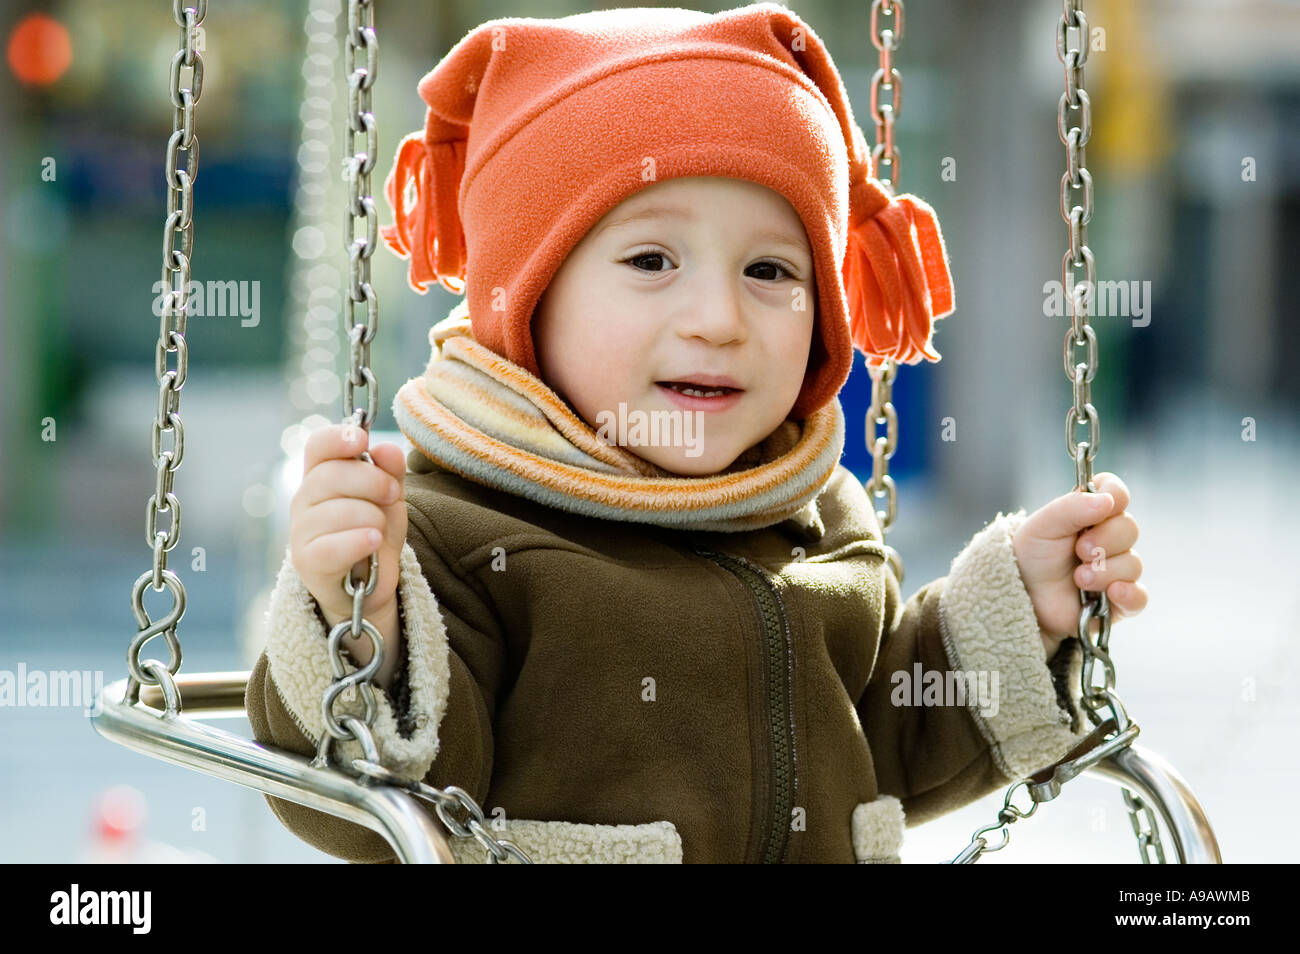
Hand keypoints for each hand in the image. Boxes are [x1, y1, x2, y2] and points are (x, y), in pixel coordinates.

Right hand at [289, 422, 407, 630]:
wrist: (368, 584)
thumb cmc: (374, 531)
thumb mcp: (389, 498)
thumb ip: (390, 472)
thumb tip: (387, 449)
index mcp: (320, 475)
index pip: (318, 446)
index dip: (338, 438)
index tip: (362, 441)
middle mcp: (304, 499)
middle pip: (330, 475)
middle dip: (372, 481)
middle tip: (392, 494)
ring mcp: (301, 531)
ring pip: (338, 511)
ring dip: (372, 518)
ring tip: (379, 531)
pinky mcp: (307, 562)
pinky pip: (332, 546)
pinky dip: (359, 542)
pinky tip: (373, 542)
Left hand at [1012, 472, 1147, 655]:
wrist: (1023, 596)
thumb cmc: (1033, 557)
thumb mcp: (1043, 526)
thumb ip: (1072, 507)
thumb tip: (1108, 499)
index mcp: (1091, 514)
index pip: (1117, 494)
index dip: (1115, 494)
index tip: (1106, 503)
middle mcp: (1109, 539)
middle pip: (1130, 528)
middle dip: (1105, 539)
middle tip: (1079, 550)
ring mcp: (1116, 569)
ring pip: (1133, 564)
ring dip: (1104, 571)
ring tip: (1078, 579)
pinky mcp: (1119, 601)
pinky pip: (1139, 597)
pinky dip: (1129, 594)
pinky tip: (1112, 593)